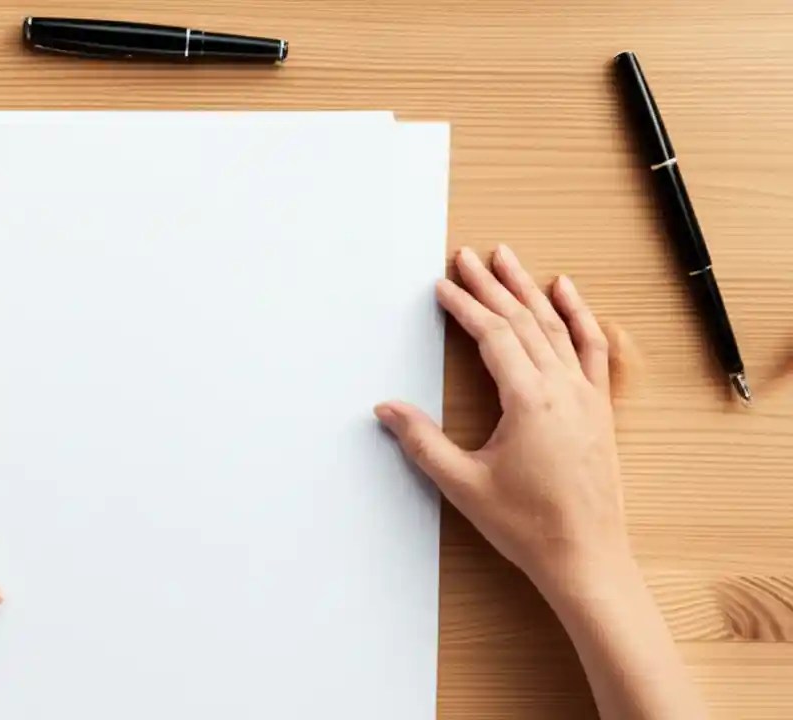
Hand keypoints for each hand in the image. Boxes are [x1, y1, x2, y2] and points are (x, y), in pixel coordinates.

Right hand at [376, 245, 627, 599]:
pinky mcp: (600, 409)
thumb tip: (386, 410)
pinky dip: (580, 316)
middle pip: (524, 320)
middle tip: (467, 257)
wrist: (586, 557)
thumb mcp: (463, 485)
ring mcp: (586, 396)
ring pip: (557, 326)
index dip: (465, 306)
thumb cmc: (527, 525)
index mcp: (530, 401)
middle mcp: (563, 389)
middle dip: (492, 284)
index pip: (493, 336)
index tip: (442, 285)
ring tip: (508, 258)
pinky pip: (592, 349)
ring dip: (529, 288)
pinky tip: (567, 293)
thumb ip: (422, 441)